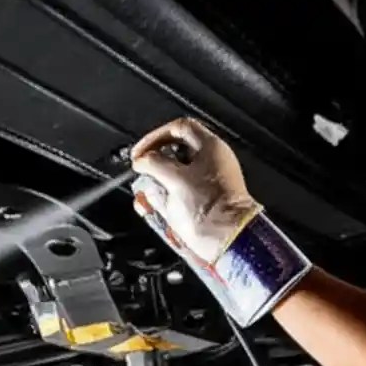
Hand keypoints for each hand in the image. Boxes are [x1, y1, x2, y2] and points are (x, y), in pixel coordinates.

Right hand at [130, 118, 260, 263]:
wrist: (226, 237)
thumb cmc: (207, 206)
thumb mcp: (175, 179)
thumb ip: (154, 164)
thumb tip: (141, 160)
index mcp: (210, 148)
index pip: (180, 129)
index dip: (155, 137)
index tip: (140, 152)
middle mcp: (209, 161)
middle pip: (175, 150)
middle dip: (154, 159)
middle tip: (140, 167)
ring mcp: (204, 181)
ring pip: (173, 171)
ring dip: (155, 178)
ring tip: (145, 188)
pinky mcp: (198, 200)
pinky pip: (174, 191)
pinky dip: (160, 195)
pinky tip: (149, 203)